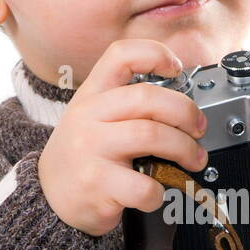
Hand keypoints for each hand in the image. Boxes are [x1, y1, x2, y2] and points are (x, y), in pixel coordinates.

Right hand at [37, 38, 209, 235]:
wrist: (49, 195)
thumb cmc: (83, 155)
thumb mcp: (94, 117)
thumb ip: (129, 105)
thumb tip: (185, 106)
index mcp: (92, 94)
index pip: (120, 55)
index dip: (155, 54)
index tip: (177, 70)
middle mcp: (88, 116)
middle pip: (148, 98)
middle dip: (186, 113)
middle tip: (199, 129)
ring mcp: (90, 148)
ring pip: (151, 135)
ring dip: (184, 149)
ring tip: (194, 160)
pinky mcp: (96, 183)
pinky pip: (143, 184)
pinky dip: (160, 191)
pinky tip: (156, 193)